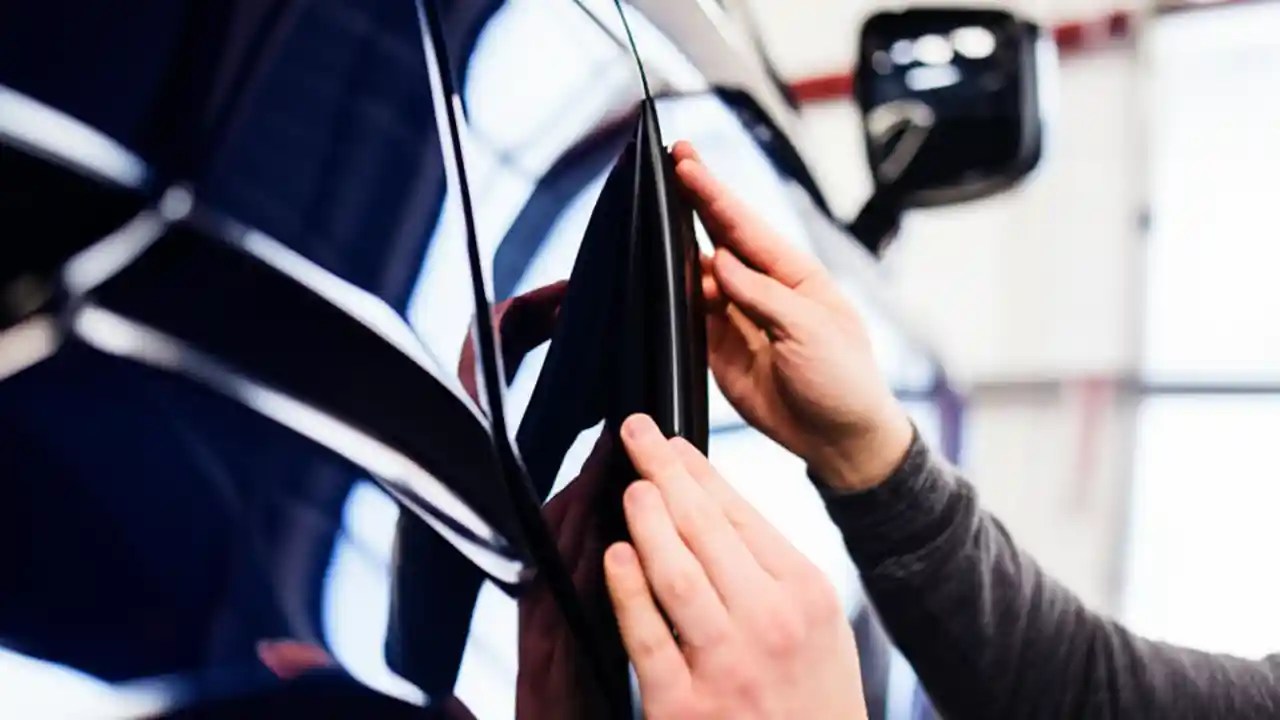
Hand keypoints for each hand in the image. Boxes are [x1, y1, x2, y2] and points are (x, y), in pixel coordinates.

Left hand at [604, 414, 868, 719]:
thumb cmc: (812, 695)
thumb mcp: (818, 623)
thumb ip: (772, 567)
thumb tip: (710, 502)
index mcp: (805, 592)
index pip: (740, 514)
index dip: (696, 470)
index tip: (668, 441)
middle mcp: (770, 622)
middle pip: (706, 531)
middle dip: (665, 473)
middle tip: (636, 435)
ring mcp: (727, 664)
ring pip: (676, 575)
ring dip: (647, 522)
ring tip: (630, 487)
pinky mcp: (685, 706)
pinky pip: (648, 638)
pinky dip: (628, 592)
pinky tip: (616, 556)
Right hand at [673, 141, 912, 490]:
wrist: (840, 439)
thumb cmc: (844, 380)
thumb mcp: (811, 332)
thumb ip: (763, 296)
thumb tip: (718, 261)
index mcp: (795, 275)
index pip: (746, 227)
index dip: (714, 194)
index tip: (686, 162)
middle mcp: (763, 289)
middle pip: (720, 237)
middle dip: (695, 201)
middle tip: (670, 161)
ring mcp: (739, 317)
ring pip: (699, 273)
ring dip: (678, 247)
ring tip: (652, 215)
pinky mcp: (719, 349)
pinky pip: (689, 315)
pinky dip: (673, 297)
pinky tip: (658, 273)